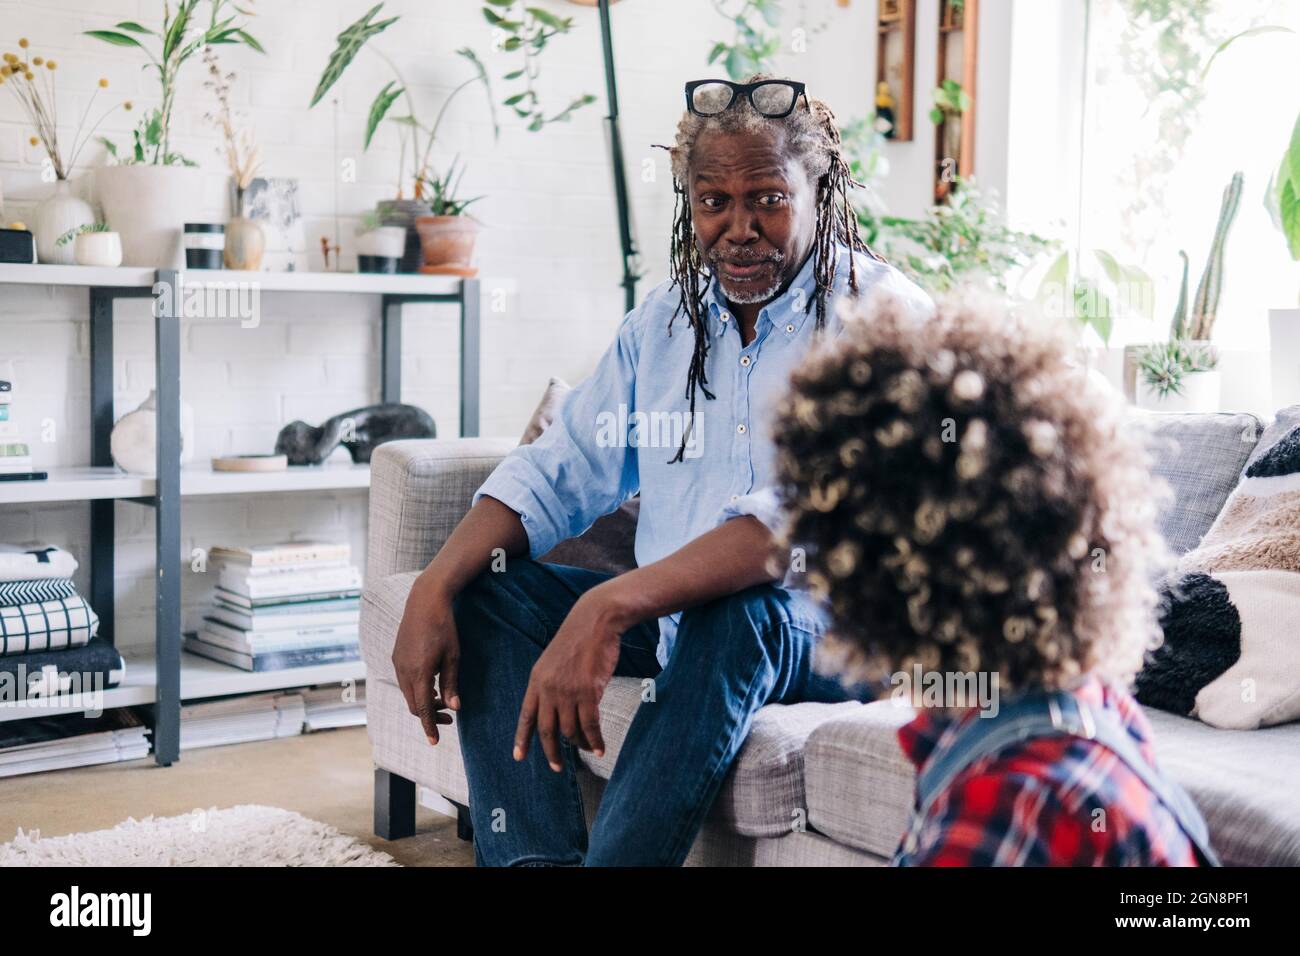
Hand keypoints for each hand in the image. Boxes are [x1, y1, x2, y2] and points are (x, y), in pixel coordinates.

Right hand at [392, 575, 459, 745]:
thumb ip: (451, 684)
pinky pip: (404, 681)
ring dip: (423, 702)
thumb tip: (454, 708)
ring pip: (408, 693)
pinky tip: (431, 685)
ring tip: (442, 701)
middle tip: (450, 718)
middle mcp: (403, 671)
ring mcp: (397, 663)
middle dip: (429, 715)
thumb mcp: (453, 657)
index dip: (429, 726)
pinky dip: (416, 689)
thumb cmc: (444, 627)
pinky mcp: (396, 656)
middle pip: (413, 704)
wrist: (424, 601)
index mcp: (419, 673)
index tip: (435, 741)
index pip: (422, 709)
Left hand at [514, 587, 625, 771]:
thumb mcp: (554, 661)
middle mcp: (548, 689)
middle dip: (551, 753)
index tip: (519, 757)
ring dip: (579, 744)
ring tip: (587, 749)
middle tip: (557, 767)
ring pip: (570, 730)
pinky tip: (600, 748)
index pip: (526, 715)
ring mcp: (568, 692)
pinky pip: (590, 725)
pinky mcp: (588, 692)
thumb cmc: (579, 639)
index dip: (522, 738)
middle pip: (547, 730)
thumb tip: (560, 711)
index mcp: (537, 680)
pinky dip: (595, 740)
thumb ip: (553, 685)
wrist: (595, 621)